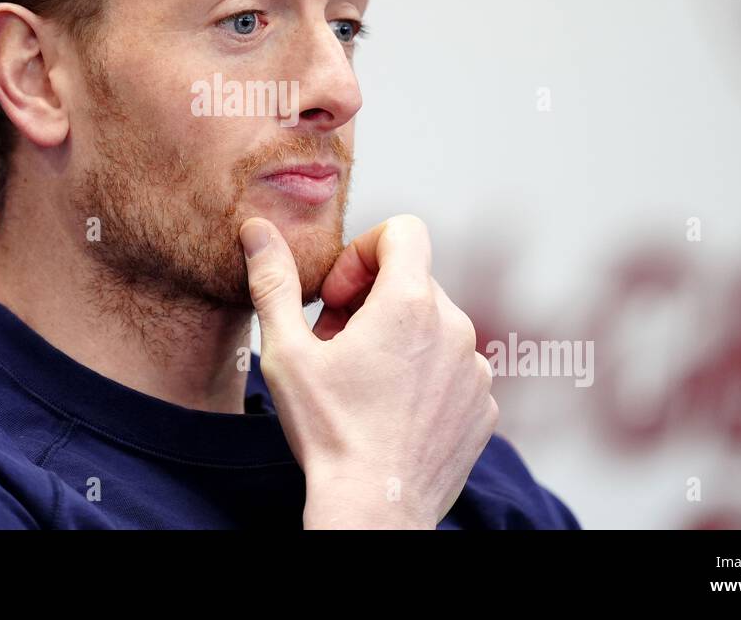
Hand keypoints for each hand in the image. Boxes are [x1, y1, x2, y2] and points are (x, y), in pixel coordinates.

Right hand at [239, 214, 497, 528]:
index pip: (403, 231)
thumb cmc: (329, 431)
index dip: (362, 252)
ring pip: (433, 326)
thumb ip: (273, 281)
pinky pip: (454, 369)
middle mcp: (455, 327)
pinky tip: (390, 410)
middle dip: (370, 301)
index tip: (337, 296)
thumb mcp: (285, 351)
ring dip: (397, 339)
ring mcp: (475, 369)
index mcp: (410, 302)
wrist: (375, 511)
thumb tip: (257, 229)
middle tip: (333, 344)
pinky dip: (424, 377)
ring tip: (360, 381)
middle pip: (412, 281)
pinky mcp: (483, 406)